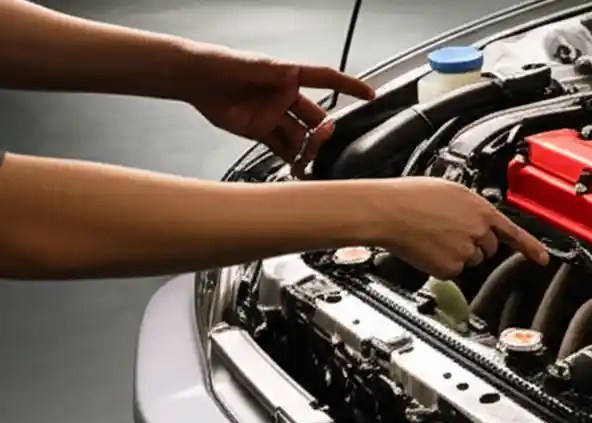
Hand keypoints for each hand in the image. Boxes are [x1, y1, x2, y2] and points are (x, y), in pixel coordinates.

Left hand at [178, 42, 375, 164]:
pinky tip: (295, 165)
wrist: (196, 79)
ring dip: (306, 148)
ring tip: (306, 159)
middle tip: (321, 140)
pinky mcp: (261, 131)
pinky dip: (290, 157)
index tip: (370, 95)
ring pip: (301, 136)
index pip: (325, 80)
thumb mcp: (251, 65)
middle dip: (322, 131)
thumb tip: (294, 74)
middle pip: (315, 117)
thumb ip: (273, 72)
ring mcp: (275, 116)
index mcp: (289, 77)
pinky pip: (282, 147)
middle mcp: (286, 98)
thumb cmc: (223, 63)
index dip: (349, 86)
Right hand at [362, 178, 548, 277]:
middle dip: (474, 244)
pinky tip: (427, 248)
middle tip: (448, 232)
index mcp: (481, 209)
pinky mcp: (451, 268)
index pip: (514, 232)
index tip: (542, 259)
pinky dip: (441, 264)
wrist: (389, 211)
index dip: (531, 247)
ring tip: (433, 236)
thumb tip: (474, 219)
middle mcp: (478, 231)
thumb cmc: (410, 197)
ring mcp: (466, 251)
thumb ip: (470, 207)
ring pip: (470, 261)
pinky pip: (452, 272)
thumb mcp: (450, 192)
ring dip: (457, 253)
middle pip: (488, 249)